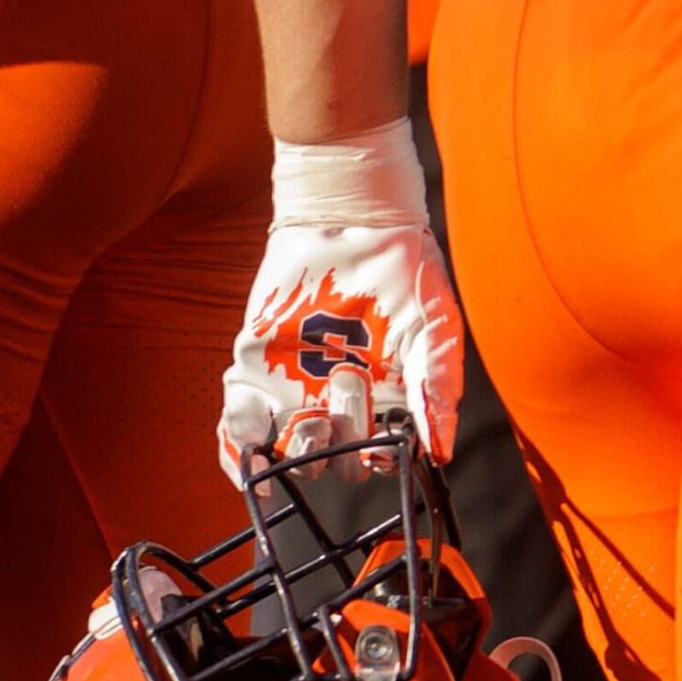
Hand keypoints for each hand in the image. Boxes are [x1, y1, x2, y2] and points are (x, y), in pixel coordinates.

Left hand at [221, 210, 465, 472]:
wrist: (352, 219)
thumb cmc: (406, 270)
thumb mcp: (435, 328)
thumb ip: (437, 388)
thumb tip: (442, 452)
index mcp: (384, 401)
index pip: (375, 456)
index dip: (375, 461)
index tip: (380, 450)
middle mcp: (336, 403)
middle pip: (331, 460)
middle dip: (338, 448)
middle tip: (349, 391)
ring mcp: (293, 387)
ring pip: (286, 450)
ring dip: (294, 453)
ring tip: (309, 421)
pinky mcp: (255, 368)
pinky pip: (240, 424)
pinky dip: (240, 449)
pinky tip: (254, 454)